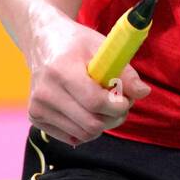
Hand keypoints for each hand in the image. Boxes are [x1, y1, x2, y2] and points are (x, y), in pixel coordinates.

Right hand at [27, 15, 151, 146]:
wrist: (43, 41)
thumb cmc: (76, 44)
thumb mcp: (103, 48)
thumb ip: (125, 72)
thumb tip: (143, 92)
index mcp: (60, 70)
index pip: (94, 102)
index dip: (117, 106)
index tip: (126, 99)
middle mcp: (45, 92)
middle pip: (90, 123)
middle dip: (113, 117)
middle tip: (120, 104)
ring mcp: (37, 108)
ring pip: (83, 134)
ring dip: (102, 124)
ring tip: (105, 106)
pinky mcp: (36, 119)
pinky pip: (72, 137)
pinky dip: (87, 129)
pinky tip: (88, 111)